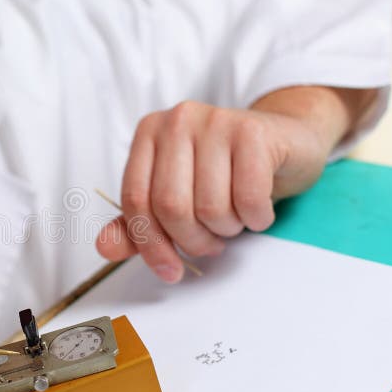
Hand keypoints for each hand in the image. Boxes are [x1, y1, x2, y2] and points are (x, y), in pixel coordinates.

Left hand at [96, 87, 374, 282]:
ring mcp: (215, 121)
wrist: (287, 140)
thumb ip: (139, 224)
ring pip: (209, 206)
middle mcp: (176, 121)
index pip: (135, 200)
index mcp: (148, 133)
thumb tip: (104, 248)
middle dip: (192, 241)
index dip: (150, 244)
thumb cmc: (227, 173)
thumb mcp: (178, 197)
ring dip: (226, 229)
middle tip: (210, 244)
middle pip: (170, 206)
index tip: (169, 270)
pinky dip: (256, 218)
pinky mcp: (252, 131)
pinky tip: (258, 210)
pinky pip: (248, 197)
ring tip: (233, 219)